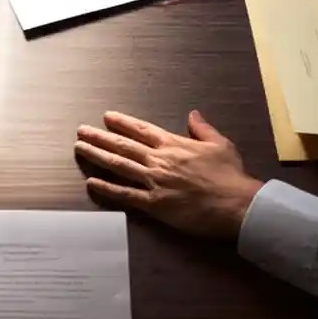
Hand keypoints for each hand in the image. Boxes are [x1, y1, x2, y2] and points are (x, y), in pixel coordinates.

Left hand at [75, 110, 263, 238]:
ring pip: (119, 165)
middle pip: (123, 145)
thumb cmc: (230, 175)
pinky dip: (107, 188)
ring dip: (97, 155)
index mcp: (173, 144)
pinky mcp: (155, 204)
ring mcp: (154, 181)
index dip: (122, 122)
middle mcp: (159, 160)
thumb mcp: (220, 144)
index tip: (106, 116)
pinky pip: (126, 195)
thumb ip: (202, 129)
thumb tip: (193, 114)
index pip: (141, 129)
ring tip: (80, 148)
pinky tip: (91, 183)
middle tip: (81, 130)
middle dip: (100, 136)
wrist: (237, 204)